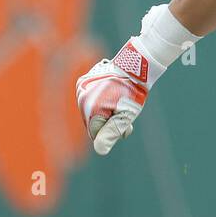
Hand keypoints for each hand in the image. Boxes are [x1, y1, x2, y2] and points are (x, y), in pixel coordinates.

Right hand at [75, 41, 149, 155]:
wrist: (135, 66)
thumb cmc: (132, 93)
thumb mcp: (126, 115)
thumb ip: (112, 133)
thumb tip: (100, 150)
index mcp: (90, 107)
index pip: (95, 133)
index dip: (111, 133)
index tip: (126, 126)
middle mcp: (81, 97)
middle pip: (92, 122)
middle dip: (108, 122)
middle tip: (125, 114)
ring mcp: (81, 87)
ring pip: (90, 110)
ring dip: (104, 111)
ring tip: (120, 103)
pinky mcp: (83, 81)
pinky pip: (89, 98)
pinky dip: (100, 100)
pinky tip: (112, 94)